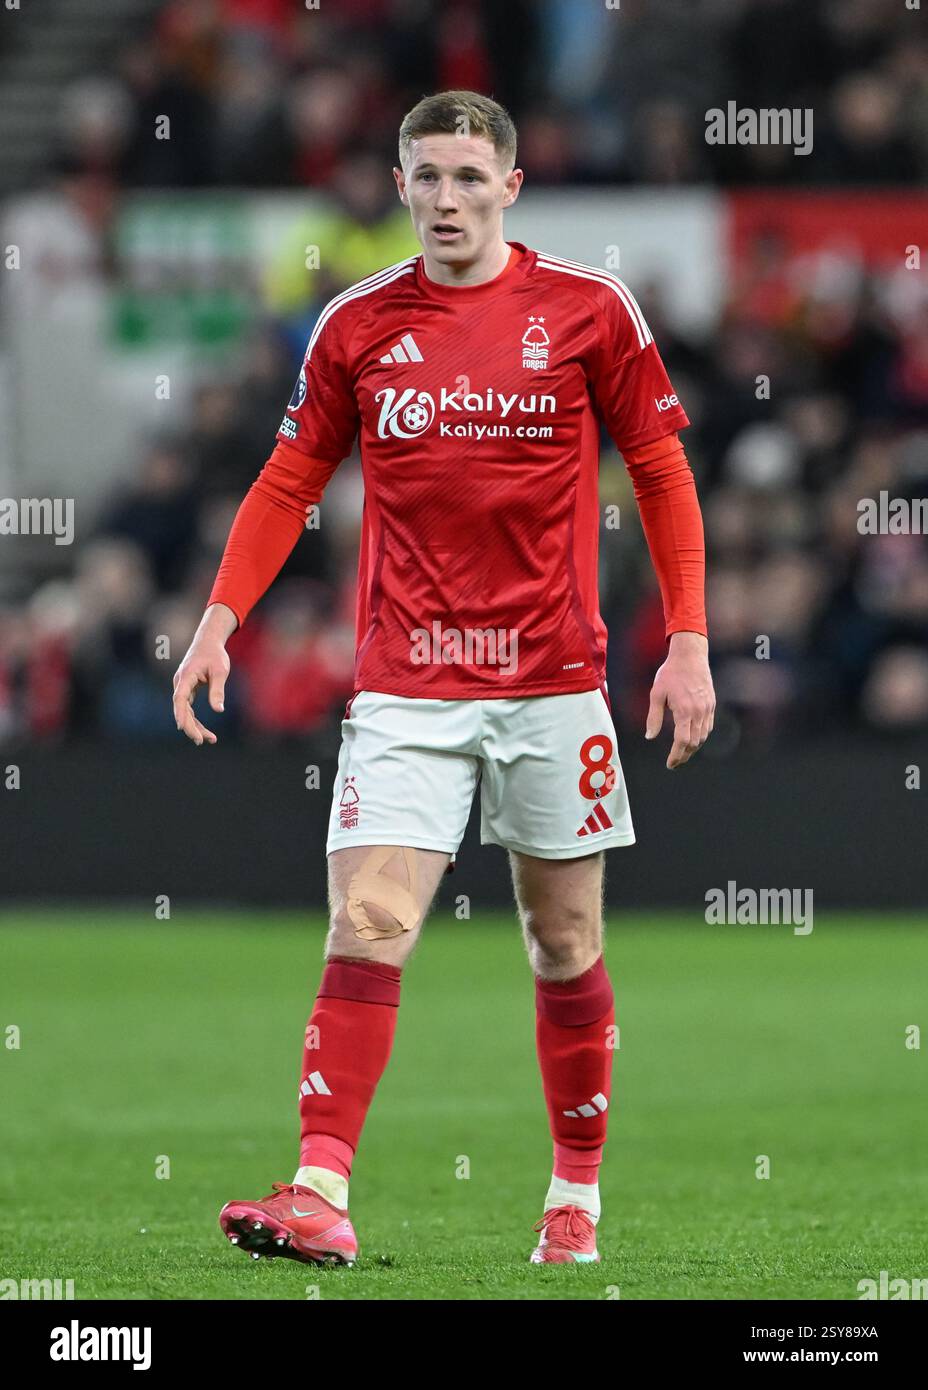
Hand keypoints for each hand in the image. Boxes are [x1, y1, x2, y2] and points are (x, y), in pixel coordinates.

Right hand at [172, 604, 235, 745]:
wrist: (208, 642)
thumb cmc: (215, 655)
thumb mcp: (220, 671)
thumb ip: (217, 690)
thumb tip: (218, 710)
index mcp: (186, 676)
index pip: (179, 698)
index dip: (180, 714)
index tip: (184, 728)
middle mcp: (180, 683)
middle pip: (181, 709)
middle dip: (191, 726)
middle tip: (203, 741)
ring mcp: (182, 687)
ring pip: (185, 710)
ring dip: (194, 725)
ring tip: (210, 740)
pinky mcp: (187, 690)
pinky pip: (188, 708)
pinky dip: (195, 719)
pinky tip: (203, 732)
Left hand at [645, 630, 714, 769]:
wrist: (690, 656)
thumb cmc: (671, 673)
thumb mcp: (656, 694)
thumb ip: (653, 717)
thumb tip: (649, 737)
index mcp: (684, 711)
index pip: (682, 741)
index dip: (676, 755)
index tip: (670, 764)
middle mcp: (699, 712)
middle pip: (694, 743)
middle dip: (684, 755)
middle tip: (674, 763)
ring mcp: (707, 708)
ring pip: (703, 736)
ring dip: (693, 748)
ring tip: (682, 754)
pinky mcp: (711, 704)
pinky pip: (708, 727)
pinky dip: (701, 737)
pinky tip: (693, 739)